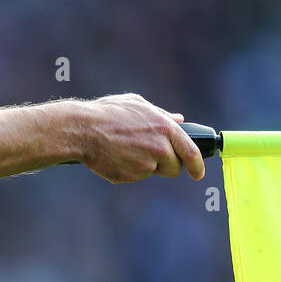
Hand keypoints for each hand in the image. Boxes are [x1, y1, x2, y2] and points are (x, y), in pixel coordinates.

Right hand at [78, 94, 205, 182]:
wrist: (82, 130)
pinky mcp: (130, 176)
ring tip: (124, 148)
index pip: (191, 153)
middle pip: (174, 168)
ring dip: (143, 165)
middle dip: (166, 166)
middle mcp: (159, 148)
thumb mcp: (137, 105)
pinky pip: (134, 176)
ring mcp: (145, 165)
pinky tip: (114, 155)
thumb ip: (161, 114)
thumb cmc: (108, 113)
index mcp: (165, 128)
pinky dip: (127, 169)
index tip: (198, 173)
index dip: (197, 166)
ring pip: (152, 172)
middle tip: (150, 156)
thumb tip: (179, 119)